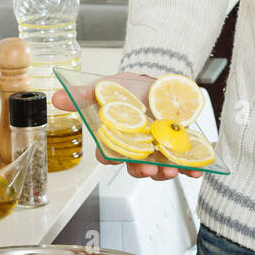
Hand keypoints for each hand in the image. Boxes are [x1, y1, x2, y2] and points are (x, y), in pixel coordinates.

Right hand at [51, 72, 203, 181]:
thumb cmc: (126, 90)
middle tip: (152, 170)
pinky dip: (192, 168)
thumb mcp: (104, 88)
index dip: (113, 157)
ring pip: (160, 168)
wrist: (154, 82)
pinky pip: (184, 163)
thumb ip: (82, 95)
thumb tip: (57, 97)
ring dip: (168, 172)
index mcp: (115, 140)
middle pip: (136, 167)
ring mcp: (157, 152)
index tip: (117, 157)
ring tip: (175, 169)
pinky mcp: (177, 149)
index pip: (109, 154)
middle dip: (144, 170)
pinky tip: (198, 169)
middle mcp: (136, 150)